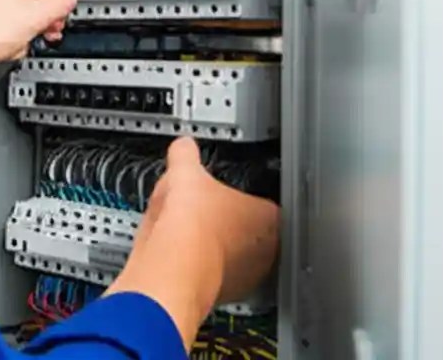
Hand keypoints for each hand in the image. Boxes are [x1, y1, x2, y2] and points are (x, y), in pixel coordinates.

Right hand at [140, 138, 279, 303]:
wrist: (172, 268)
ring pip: (233, 255)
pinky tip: (182, 253)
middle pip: (250, 229)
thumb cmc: (192, 226)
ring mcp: (247, 278)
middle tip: (206, 210)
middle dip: (229, 221)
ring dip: (216, 246)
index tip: (225, 191)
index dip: (242, 193)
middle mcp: (267, 251)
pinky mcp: (223, 296)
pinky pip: (213, 274)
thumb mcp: (186, 173)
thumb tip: (182, 147)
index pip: (264, 200)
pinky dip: (201, 265)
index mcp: (270, 217)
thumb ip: (186, 155)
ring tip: (190, 232)